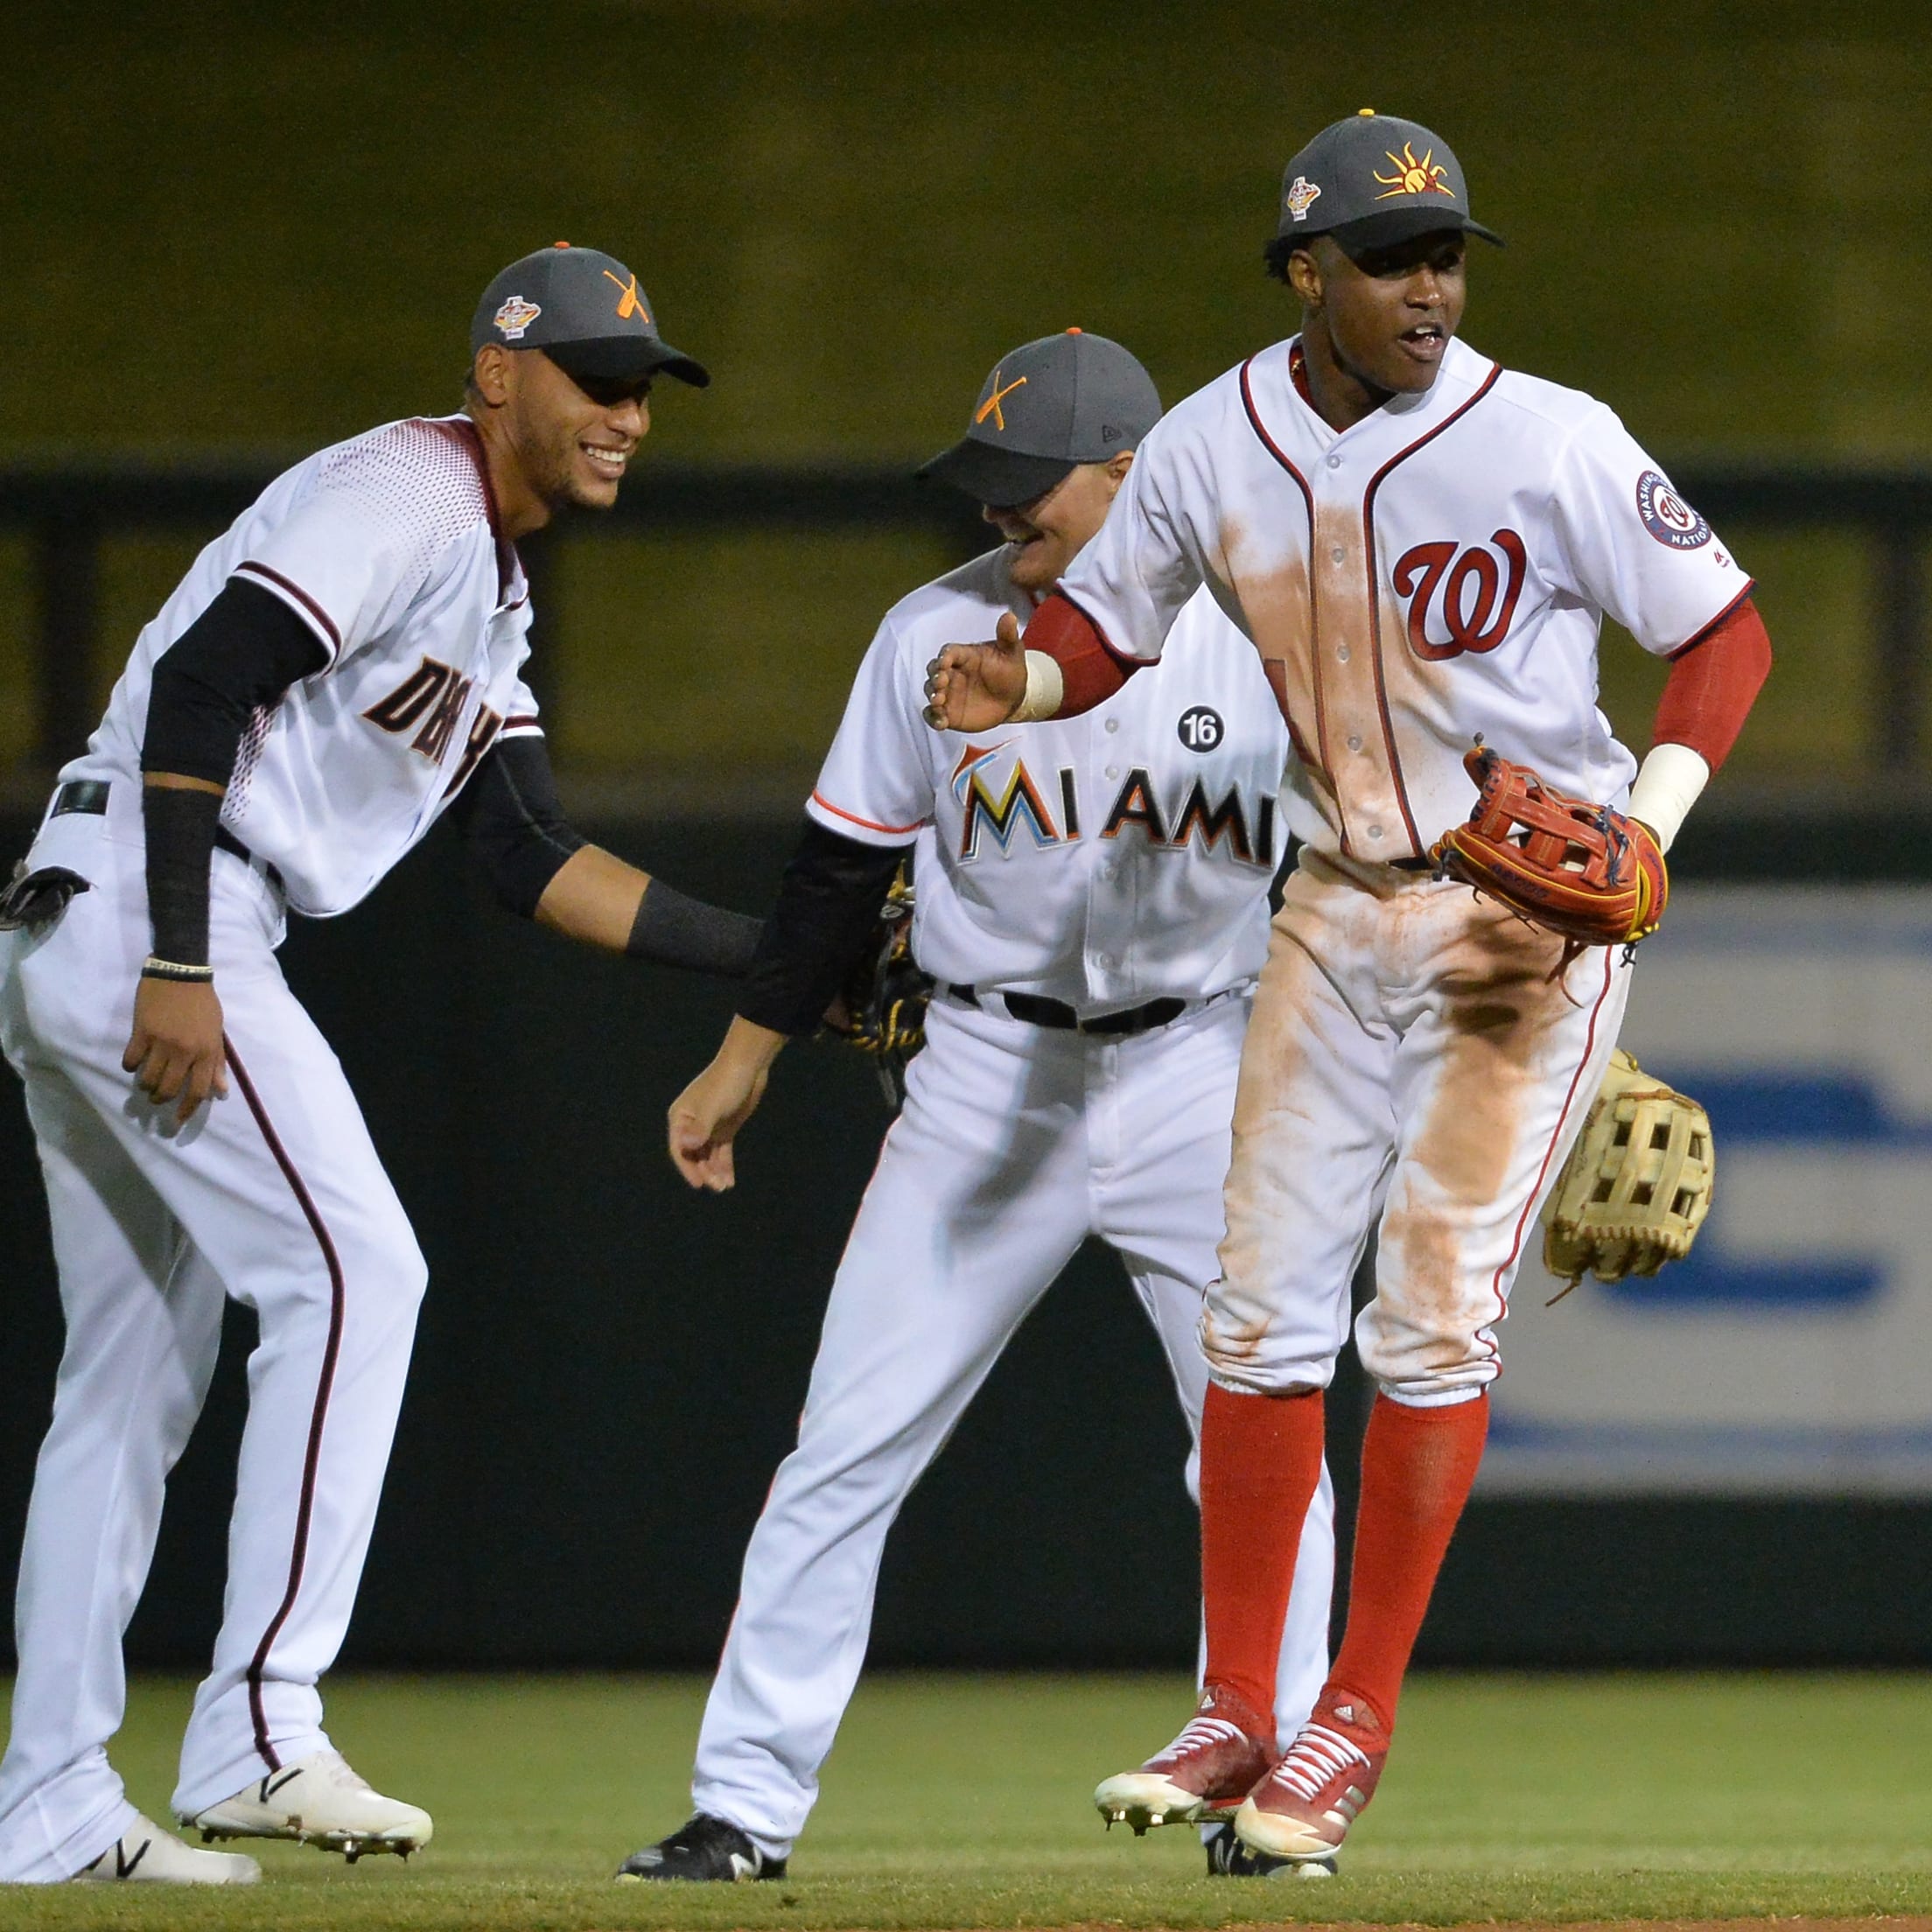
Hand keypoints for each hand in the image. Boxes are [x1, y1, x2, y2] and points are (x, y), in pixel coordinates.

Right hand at [123, 977, 227, 1124]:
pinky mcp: (141, 1032)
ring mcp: (162, 1042)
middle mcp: (185, 1051)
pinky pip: (131, 1060)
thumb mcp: (216, 1032)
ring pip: (148, 1078)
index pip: (198, 1091)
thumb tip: (221, 1090)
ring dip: (145, 1085)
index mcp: (206, 1051)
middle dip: (160, 1100)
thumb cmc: (203, 1003)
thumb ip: (217, 1062)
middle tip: (156, 1100)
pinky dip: (130, 1066)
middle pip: (169, 1089)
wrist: (181, 973)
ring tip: (146, 1083)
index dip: (187, 1110)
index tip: (177, 1122)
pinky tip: (133, 1063)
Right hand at [667, 1018, 785, 1191]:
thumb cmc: (726, 1083)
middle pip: (694, 1155)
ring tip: (724, 1186)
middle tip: (718, 1187)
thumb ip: (701, 1128)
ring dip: (715, 1171)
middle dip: (705, 1172)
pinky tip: (730, 1180)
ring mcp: (709, 1127)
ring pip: (708, 1156)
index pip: (679, 1149)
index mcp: (681, 1118)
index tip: (698, 1184)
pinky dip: (725, 1165)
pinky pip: (722, 1152)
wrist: (748, 1067)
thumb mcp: (713, 1107)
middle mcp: (692, 1125)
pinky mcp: (724, 1129)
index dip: (687, 1168)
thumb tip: (686, 1145)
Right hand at [923, 611, 1027, 732]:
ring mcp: (948, 693)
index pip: (949, 652)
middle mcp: (951, 673)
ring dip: (932, 697)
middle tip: (941, 683)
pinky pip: (934, 715)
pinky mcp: (949, 712)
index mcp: (963, 656)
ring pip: (931, 693)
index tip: (946, 662)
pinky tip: (941, 723)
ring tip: (939, 702)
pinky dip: (933, 718)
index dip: (945, 657)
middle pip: (934, 672)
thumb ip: (1007, 636)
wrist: (1013, 697)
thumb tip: (1009, 615)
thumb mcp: (1012, 652)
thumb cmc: (1009, 670)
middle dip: (934, 677)